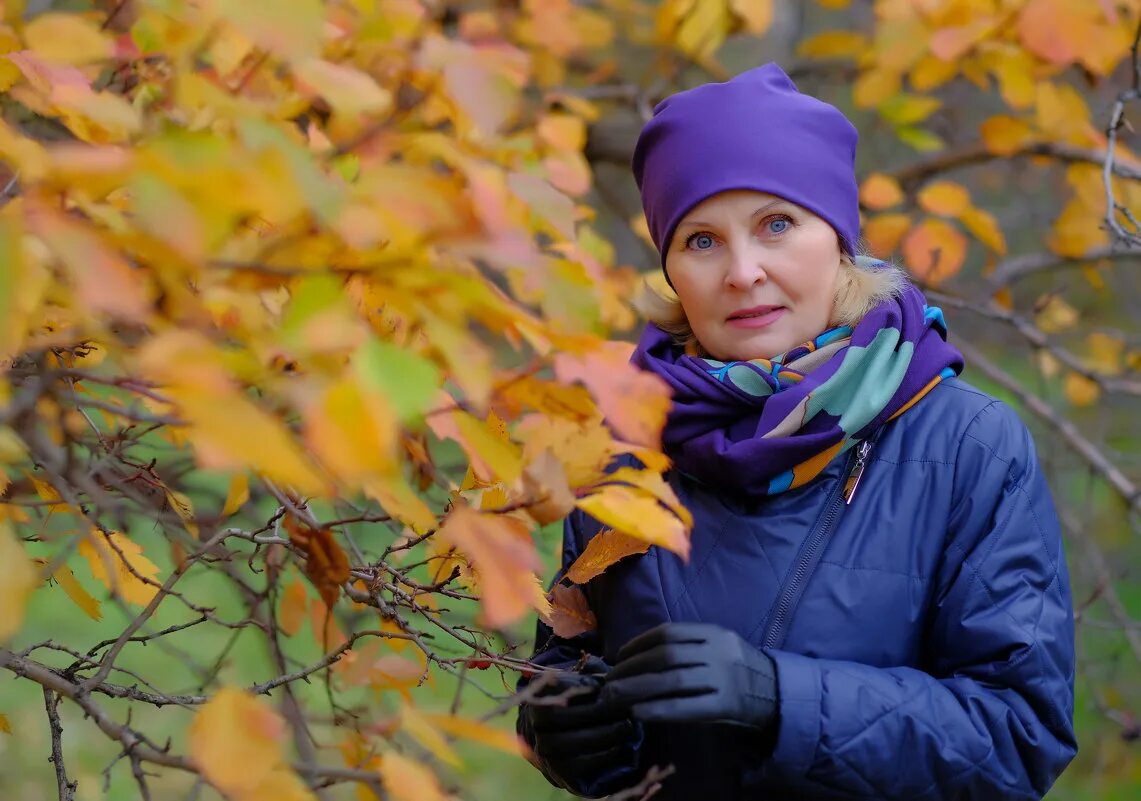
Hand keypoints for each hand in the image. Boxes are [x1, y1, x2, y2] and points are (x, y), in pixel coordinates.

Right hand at [517, 657, 641, 797]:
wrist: (577, 736)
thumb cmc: (587, 701)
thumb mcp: (588, 680)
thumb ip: (591, 671)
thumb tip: (595, 666)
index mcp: (540, 696)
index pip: (555, 690)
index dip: (581, 687)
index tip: (605, 686)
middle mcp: (535, 724)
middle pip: (561, 717)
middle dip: (596, 713)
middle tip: (625, 709)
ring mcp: (544, 750)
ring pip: (567, 743)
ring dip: (601, 735)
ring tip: (627, 727)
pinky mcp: (559, 772)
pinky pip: (577, 766)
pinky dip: (601, 756)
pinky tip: (620, 746)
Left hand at [601, 622, 777, 732]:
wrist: (780, 695)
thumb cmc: (740, 670)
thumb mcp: (720, 646)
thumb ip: (689, 646)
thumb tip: (638, 656)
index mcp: (714, 633)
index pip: (668, 632)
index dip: (638, 644)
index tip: (618, 657)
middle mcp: (718, 651)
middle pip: (665, 656)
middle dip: (631, 668)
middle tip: (609, 682)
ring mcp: (724, 678)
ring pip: (672, 680)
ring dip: (637, 689)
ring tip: (615, 697)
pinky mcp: (726, 705)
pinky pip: (686, 707)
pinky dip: (658, 710)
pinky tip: (638, 713)